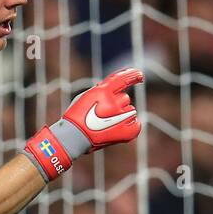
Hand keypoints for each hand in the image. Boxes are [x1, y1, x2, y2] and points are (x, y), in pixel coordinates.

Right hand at [23, 67, 143, 180]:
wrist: (72, 138)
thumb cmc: (76, 117)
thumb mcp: (86, 96)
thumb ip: (101, 90)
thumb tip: (112, 89)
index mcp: (103, 92)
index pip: (122, 79)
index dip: (133, 75)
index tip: (140, 75)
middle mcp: (114, 103)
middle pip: (124, 98)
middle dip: (116, 104)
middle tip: (102, 115)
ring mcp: (122, 118)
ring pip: (130, 111)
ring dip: (122, 115)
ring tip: (106, 124)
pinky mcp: (128, 132)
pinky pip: (136, 124)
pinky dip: (129, 126)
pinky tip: (117, 130)